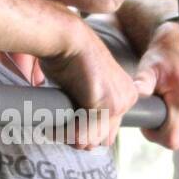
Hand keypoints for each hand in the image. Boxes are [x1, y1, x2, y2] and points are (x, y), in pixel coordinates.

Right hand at [38, 19, 140, 150]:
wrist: (67, 37)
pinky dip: (62, 133)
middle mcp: (127, 100)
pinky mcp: (104, 106)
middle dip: (78, 138)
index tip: (65, 125)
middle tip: (57, 129)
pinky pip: (81, 135)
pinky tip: (50, 126)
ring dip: (68, 137)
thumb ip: (89, 107)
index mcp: (126, 94)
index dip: (85, 133)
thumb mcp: (84, 87)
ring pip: (91, 141)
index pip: (108, 133)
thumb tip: (79, 137)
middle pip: (101, 140)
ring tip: (51, 127)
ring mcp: (118, 104)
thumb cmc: (68, 57)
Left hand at [133, 21, 178, 149]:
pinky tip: (171, 112)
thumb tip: (136, 94)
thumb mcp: (150, 67)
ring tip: (162, 112)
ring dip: (172, 129)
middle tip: (152, 116)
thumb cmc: (163, 55)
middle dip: (162, 133)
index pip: (172, 138)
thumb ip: (143, 83)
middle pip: (178, 140)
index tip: (147, 123)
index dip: (155, 135)